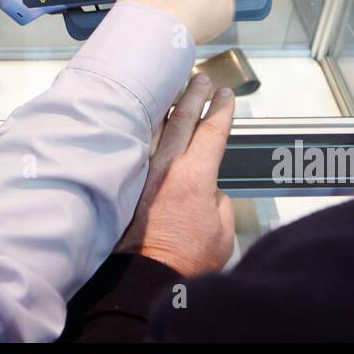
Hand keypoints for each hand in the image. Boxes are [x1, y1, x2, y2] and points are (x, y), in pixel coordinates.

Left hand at [116, 75, 236, 276]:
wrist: (144, 275)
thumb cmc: (182, 260)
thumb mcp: (221, 233)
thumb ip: (219, 202)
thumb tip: (210, 190)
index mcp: (195, 177)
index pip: (212, 131)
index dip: (221, 110)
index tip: (226, 95)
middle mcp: (166, 167)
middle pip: (182, 118)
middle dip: (195, 94)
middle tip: (202, 79)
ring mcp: (143, 171)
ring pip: (155, 125)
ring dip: (168, 104)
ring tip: (174, 87)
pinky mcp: (128, 181)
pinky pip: (137, 143)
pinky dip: (144, 125)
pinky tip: (145, 118)